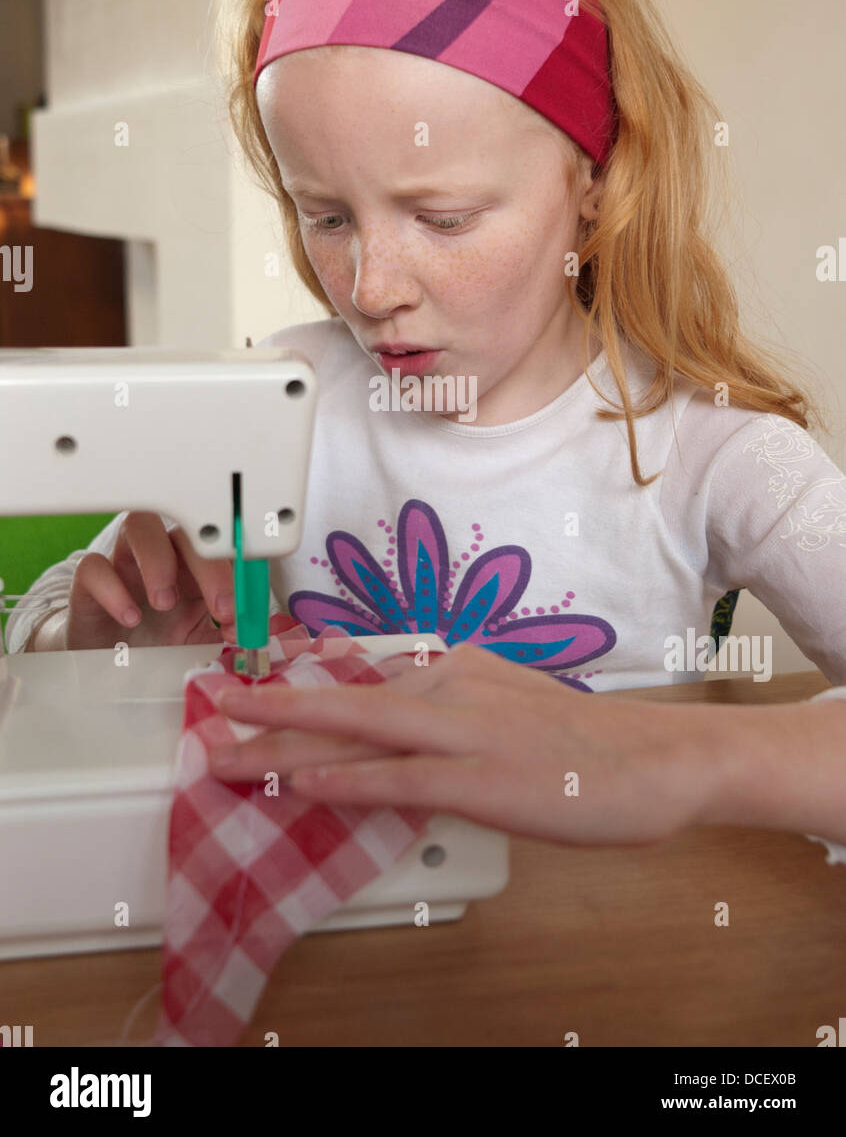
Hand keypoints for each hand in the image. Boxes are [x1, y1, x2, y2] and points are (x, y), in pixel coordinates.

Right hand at [64, 511, 236, 649]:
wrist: (107, 662)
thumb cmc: (157, 642)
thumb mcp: (200, 641)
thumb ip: (226, 634)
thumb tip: (250, 631)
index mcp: (195, 567)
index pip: (222, 546)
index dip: (240, 567)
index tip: (248, 607)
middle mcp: (162, 555)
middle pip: (186, 530)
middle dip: (210, 565)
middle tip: (222, 607)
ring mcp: (124, 563)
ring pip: (138, 525)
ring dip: (158, 560)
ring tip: (166, 603)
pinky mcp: (90, 582)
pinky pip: (95, 565)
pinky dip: (113, 588)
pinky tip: (130, 616)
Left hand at [209, 642, 724, 846]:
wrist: (659, 758)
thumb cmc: (590, 743)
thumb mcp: (513, 705)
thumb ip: (456, 710)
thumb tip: (407, 722)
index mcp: (458, 669)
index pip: (364, 685)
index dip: (302, 698)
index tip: (254, 702)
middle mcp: (452, 688)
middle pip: (343, 702)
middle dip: (270, 710)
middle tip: (214, 716)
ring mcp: (464, 732)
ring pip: (356, 733)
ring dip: (285, 746)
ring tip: (228, 755)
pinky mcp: (480, 778)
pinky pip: (397, 778)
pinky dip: (343, 781)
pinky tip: (302, 785)